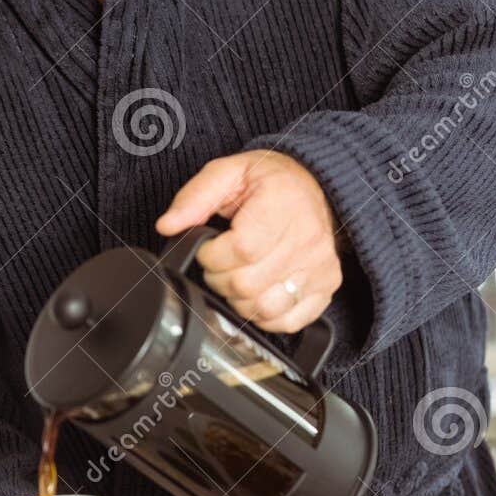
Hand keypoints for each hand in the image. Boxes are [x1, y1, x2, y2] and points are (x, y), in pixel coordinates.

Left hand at [156, 150, 343, 333]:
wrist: (314, 185)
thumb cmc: (269, 181)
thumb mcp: (228, 173)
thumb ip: (195, 198)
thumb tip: (168, 225)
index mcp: (281, 206)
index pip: (241, 250)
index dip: (212, 256)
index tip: (210, 247)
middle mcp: (307, 239)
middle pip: (247, 285)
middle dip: (219, 278)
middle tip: (221, 262)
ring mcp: (320, 267)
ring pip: (264, 308)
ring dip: (239, 299)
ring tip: (239, 275)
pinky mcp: (327, 286)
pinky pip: (288, 321)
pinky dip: (264, 315)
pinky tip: (259, 292)